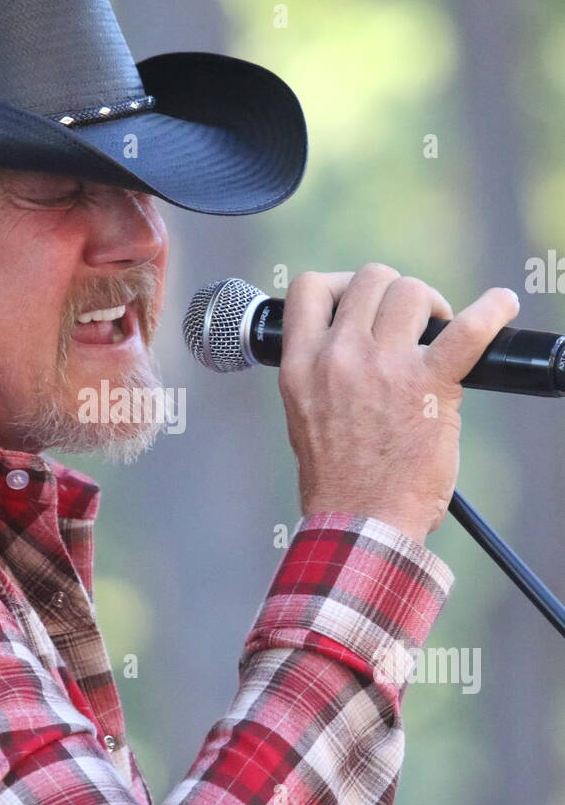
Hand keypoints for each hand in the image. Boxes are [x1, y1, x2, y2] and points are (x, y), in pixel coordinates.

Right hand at [277, 263, 519, 543]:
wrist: (361, 524)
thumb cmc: (337, 482)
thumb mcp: (304, 417)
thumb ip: (321, 374)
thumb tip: (350, 343)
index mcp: (301, 366)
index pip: (308, 289)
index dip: (339, 285)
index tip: (359, 302)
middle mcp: (338, 358)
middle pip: (370, 280)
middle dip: (394, 293)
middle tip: (411, 323)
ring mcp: (383, 367)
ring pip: (410, 292)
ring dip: (429, 304)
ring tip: (442, 329)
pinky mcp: (429, 384)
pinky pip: (468, 330)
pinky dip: (492, 311)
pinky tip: (503, 305)